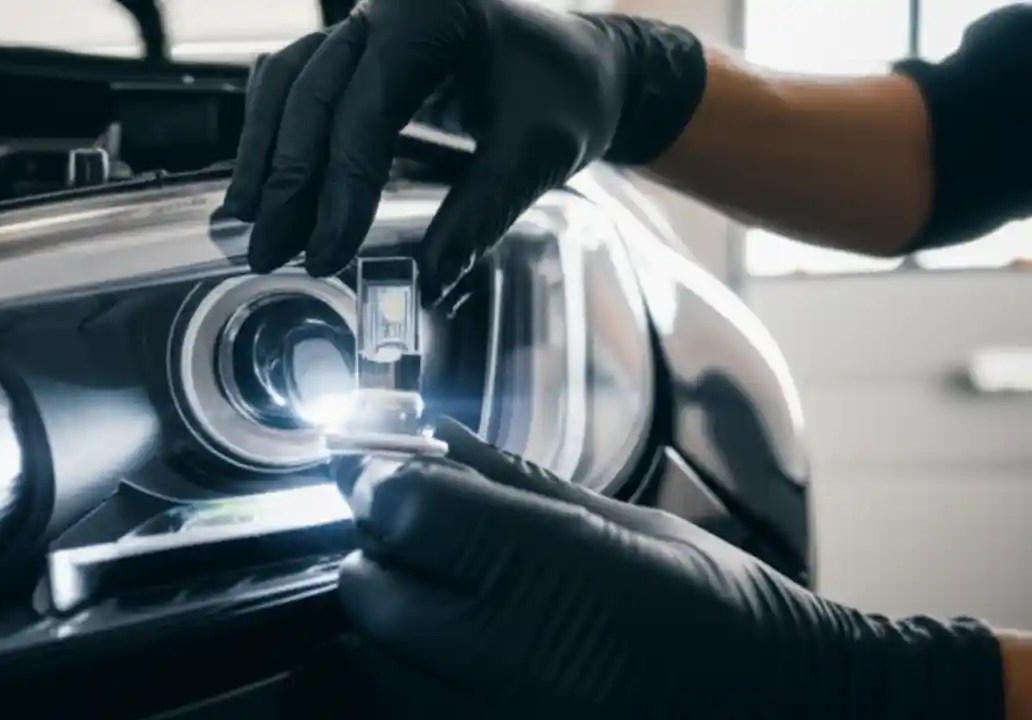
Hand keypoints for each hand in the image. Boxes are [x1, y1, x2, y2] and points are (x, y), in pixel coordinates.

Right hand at [216, 0, 629, 304]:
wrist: (583, 66)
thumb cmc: (566, 94)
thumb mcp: (535, 155)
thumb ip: (477, 216)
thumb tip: (426, 283)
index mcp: (431, 17)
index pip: (365, 110)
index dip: (339, 189)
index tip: (326, 254)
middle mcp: (386, 9)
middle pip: (310, 94)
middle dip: (286, 181)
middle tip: (269, 250)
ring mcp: (366, 25)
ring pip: (287, 82)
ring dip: (263, 154)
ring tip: (249, 220)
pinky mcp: (359, 50)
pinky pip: (294, 80)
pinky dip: (272, 128)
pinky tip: (262, 175)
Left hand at [330, 418, 1004, 718]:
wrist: (788, 707)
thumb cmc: (721, 606)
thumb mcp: (629, 524)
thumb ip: (521, 484)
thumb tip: (443, 436)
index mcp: (559, 570)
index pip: (408, 513)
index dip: (385, 484)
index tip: (391, 475)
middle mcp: (519, 656)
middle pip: (371, 593)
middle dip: (379, 554)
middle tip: (419, 536)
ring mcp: (506, 719)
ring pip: (380, 665)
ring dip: (391, 622)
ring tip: (446, 598)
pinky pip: (418, 711)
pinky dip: (417, 678)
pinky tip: (463, 652)